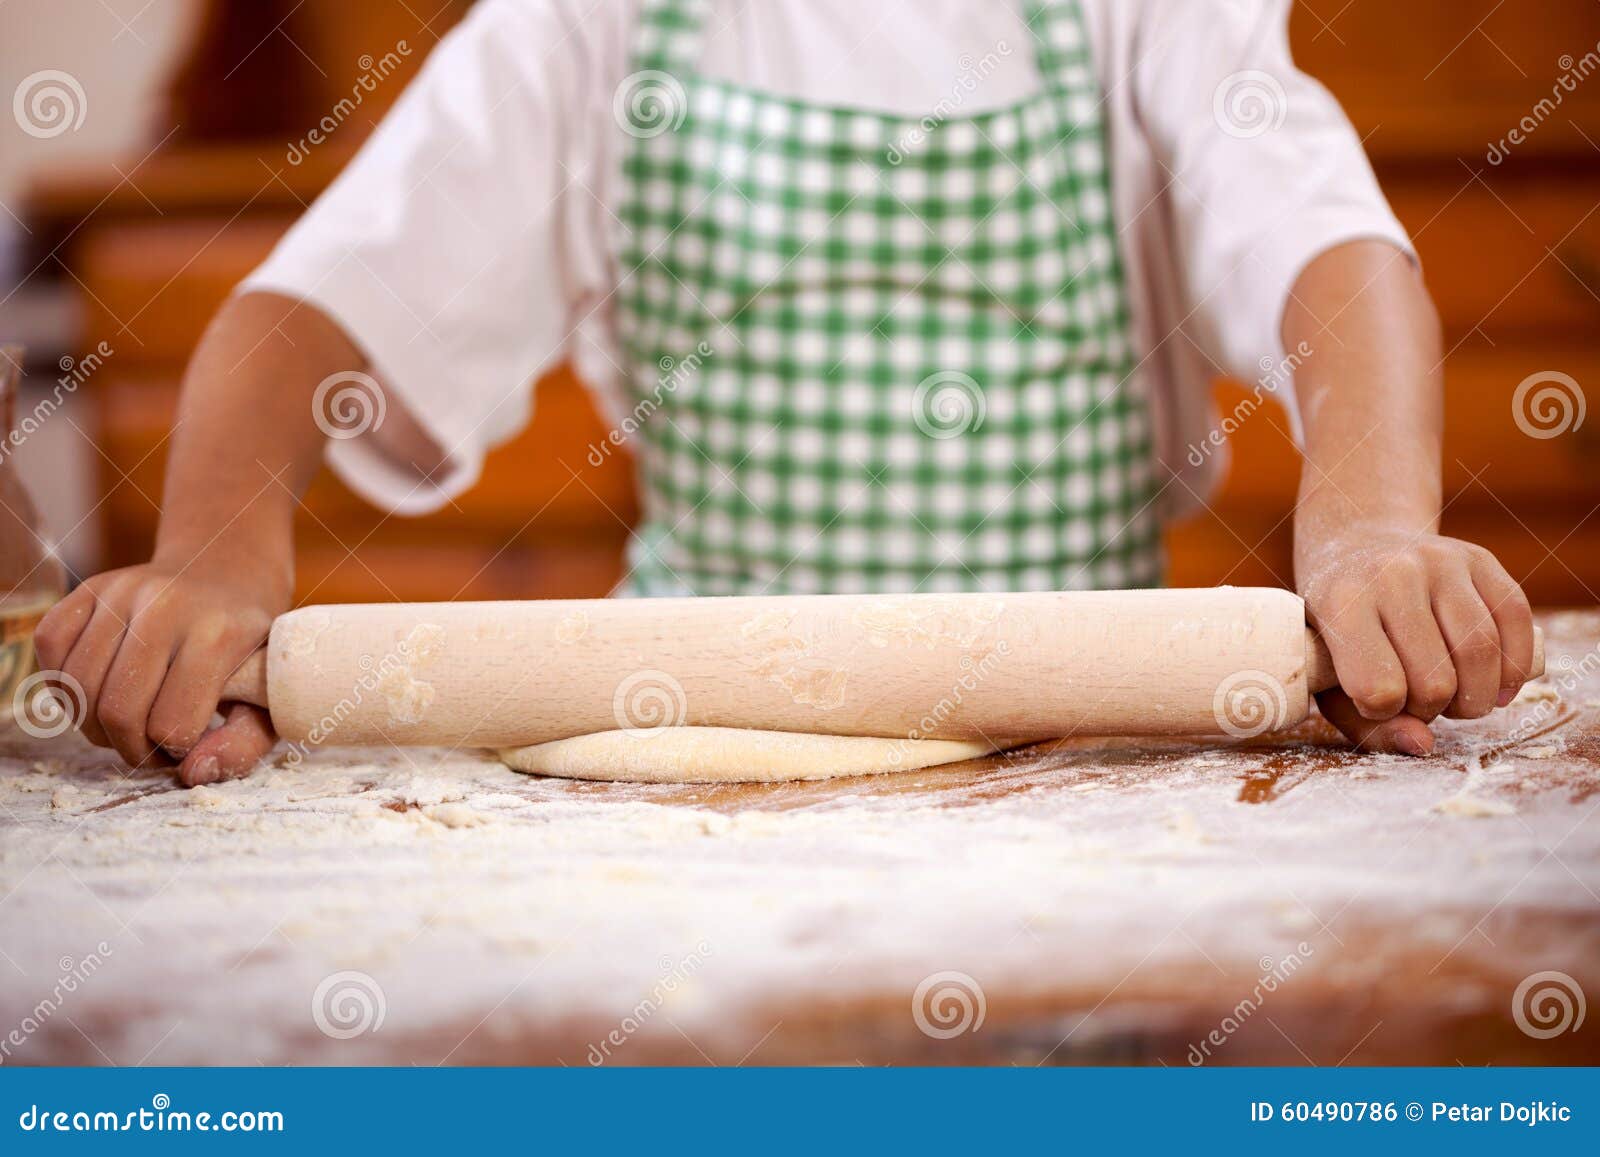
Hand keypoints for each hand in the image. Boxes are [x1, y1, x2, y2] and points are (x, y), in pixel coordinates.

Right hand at [34, 550, 288, 784]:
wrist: (227, 569)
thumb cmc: (249, 642)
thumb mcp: (271, 693)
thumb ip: (244, 743)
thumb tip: (192, 775)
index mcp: (219, 634)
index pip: (172, 724)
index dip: (175, 750)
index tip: (186, 744)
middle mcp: (166, 607)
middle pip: (118, 711)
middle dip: (130, 748)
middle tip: (149, 746)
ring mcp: (122, 591)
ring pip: (78, 686)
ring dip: (95, 724)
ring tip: (128, 724)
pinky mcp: (89, 586)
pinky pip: (50, 646)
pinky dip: (64, 683)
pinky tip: (98, 692)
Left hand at [1299, 529, 1534, 754]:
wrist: (1358, 548)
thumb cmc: (1339, 626)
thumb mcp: (1327, 675)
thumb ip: (1366, 724)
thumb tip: (1422, 744)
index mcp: (1342, 602)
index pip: (1379, 687)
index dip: (1383, 710)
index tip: (1376, 699)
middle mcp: (1392, 574)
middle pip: (1435, 680)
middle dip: (1433, 709)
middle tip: (1421, 702)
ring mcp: (1440, 561)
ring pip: (1481, 653)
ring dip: (1477, 697)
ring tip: (1458, 699)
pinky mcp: (1479, 558)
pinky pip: (1517, 621)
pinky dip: (1514, 667)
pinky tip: (1497, 685)